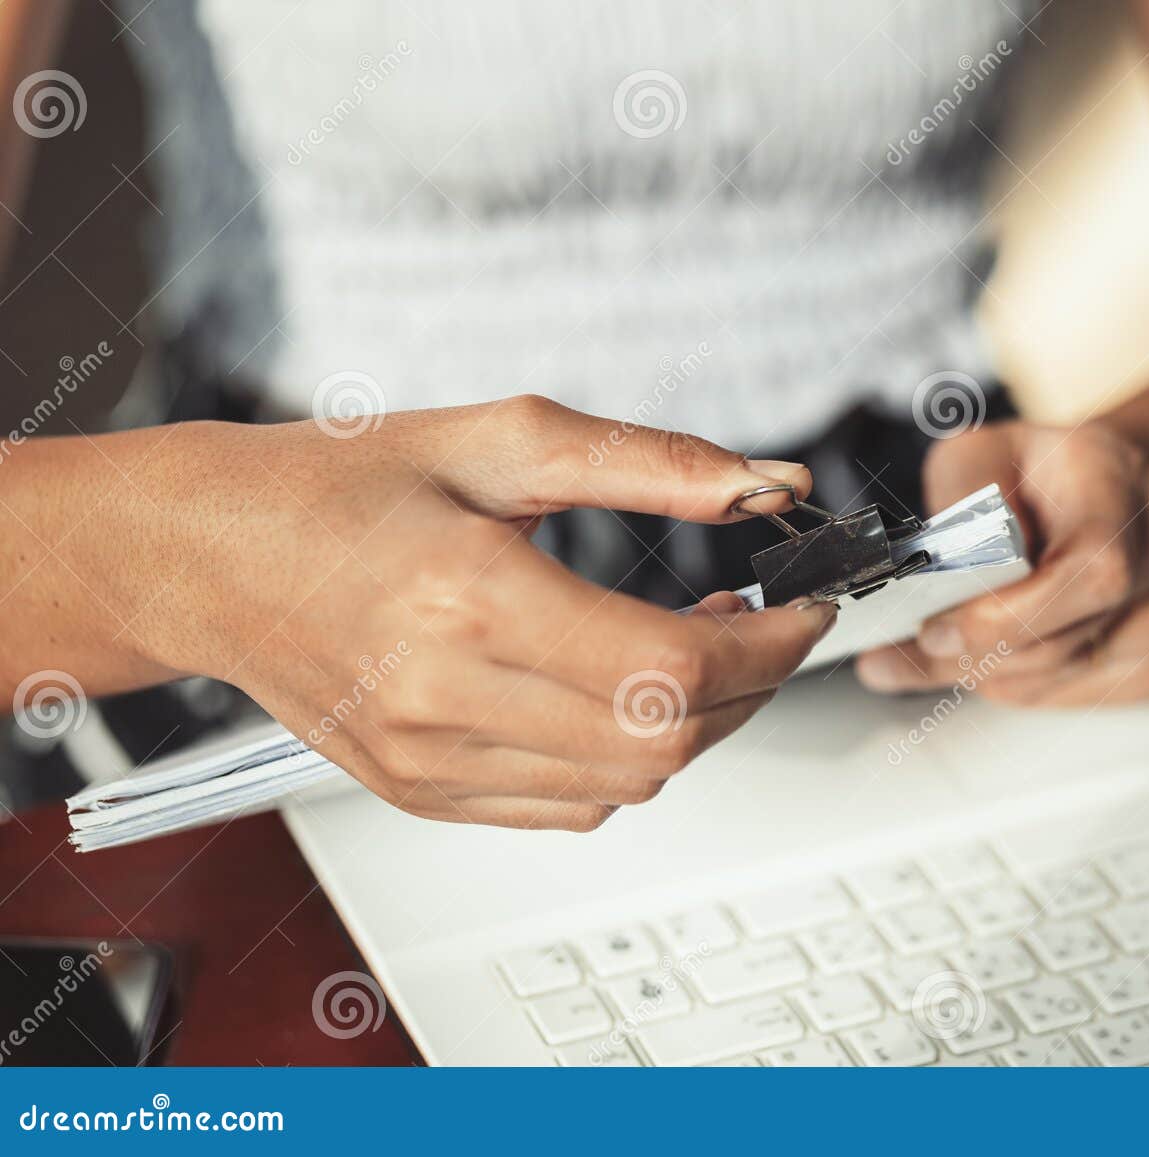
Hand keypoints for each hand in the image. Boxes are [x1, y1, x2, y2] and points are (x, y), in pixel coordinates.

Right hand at [138, 397, 836, 829]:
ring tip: (693, 646)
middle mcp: (445, 700)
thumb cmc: (337, 486)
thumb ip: (649, 460)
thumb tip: (766, 481)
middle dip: (752, 685)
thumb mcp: (500, 438)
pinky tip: (621, 694)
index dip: (769, 647)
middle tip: (762, 621)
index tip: (803, 608)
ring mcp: (430, 763)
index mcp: (466, 599)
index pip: (670, 671)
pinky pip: (573, 811)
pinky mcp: (422, 795)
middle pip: (665, 742)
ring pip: (630, 786)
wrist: (209, 557)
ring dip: (698, 724)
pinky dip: (629, 761)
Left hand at [855, 420, 1148, 705]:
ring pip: (1064, 676)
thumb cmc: (1035, 472)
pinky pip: (1076, 695)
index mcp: (1117, 476)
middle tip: (915, 648)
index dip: (1009, 617)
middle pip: (1072, 638)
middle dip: (980, 653)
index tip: (936, 628)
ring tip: (940, 649)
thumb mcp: (978, 457)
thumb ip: (954, 509)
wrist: (1110, 486)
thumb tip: (929, 588)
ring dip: (989, 673)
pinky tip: (995, 653)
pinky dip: (1020, 684)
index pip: (1092, 569)